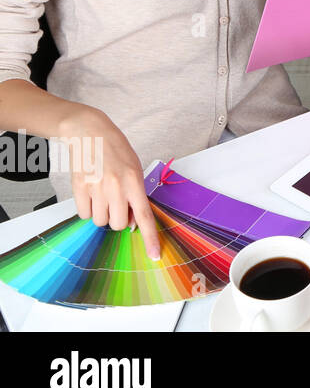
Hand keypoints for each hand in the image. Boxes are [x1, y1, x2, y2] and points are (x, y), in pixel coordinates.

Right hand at [66, 110, 160, 259]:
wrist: (90, 133)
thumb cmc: (116, 151)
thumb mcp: (134, 169)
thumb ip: (136, 195)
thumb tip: (133, 223)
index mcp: (134, 182)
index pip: (145, 216)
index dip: (150, 237)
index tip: (154, 255)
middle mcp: (116, 187)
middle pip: (118, 225)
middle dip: (118, 220)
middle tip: (117, 204)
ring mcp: (96, 189)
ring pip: (100, 222)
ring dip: (102, 215)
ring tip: (103, 195)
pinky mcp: (79, 189)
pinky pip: (84, 215)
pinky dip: (88, 209)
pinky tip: (91, 193)